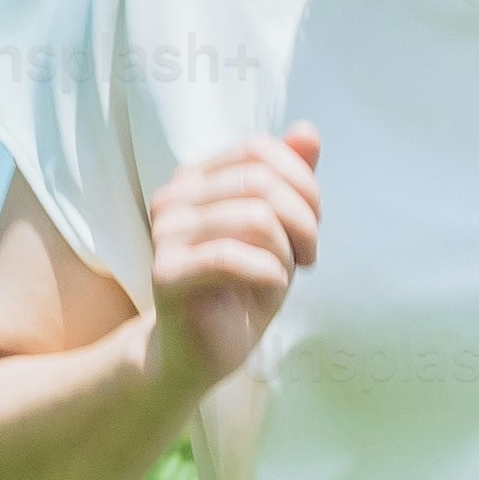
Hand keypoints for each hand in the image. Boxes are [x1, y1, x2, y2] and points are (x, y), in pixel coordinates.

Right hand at [138, 128, 322, 395]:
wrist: (204, 349)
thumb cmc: (244, 288)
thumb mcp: (280, 231)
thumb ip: (291, 181)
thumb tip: (307, 130)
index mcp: (198, 179)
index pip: (261, 151)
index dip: (304, 186)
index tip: (312, 227)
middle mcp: (175, 197)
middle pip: (262, 181)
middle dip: (304, 221)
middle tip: (307, 257)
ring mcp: (166, 233)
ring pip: (255, 219)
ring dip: (287, 253)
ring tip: (281, 275)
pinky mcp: (167, 272)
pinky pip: (231, 256)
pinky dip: (269, 272)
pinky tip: (271, 287)